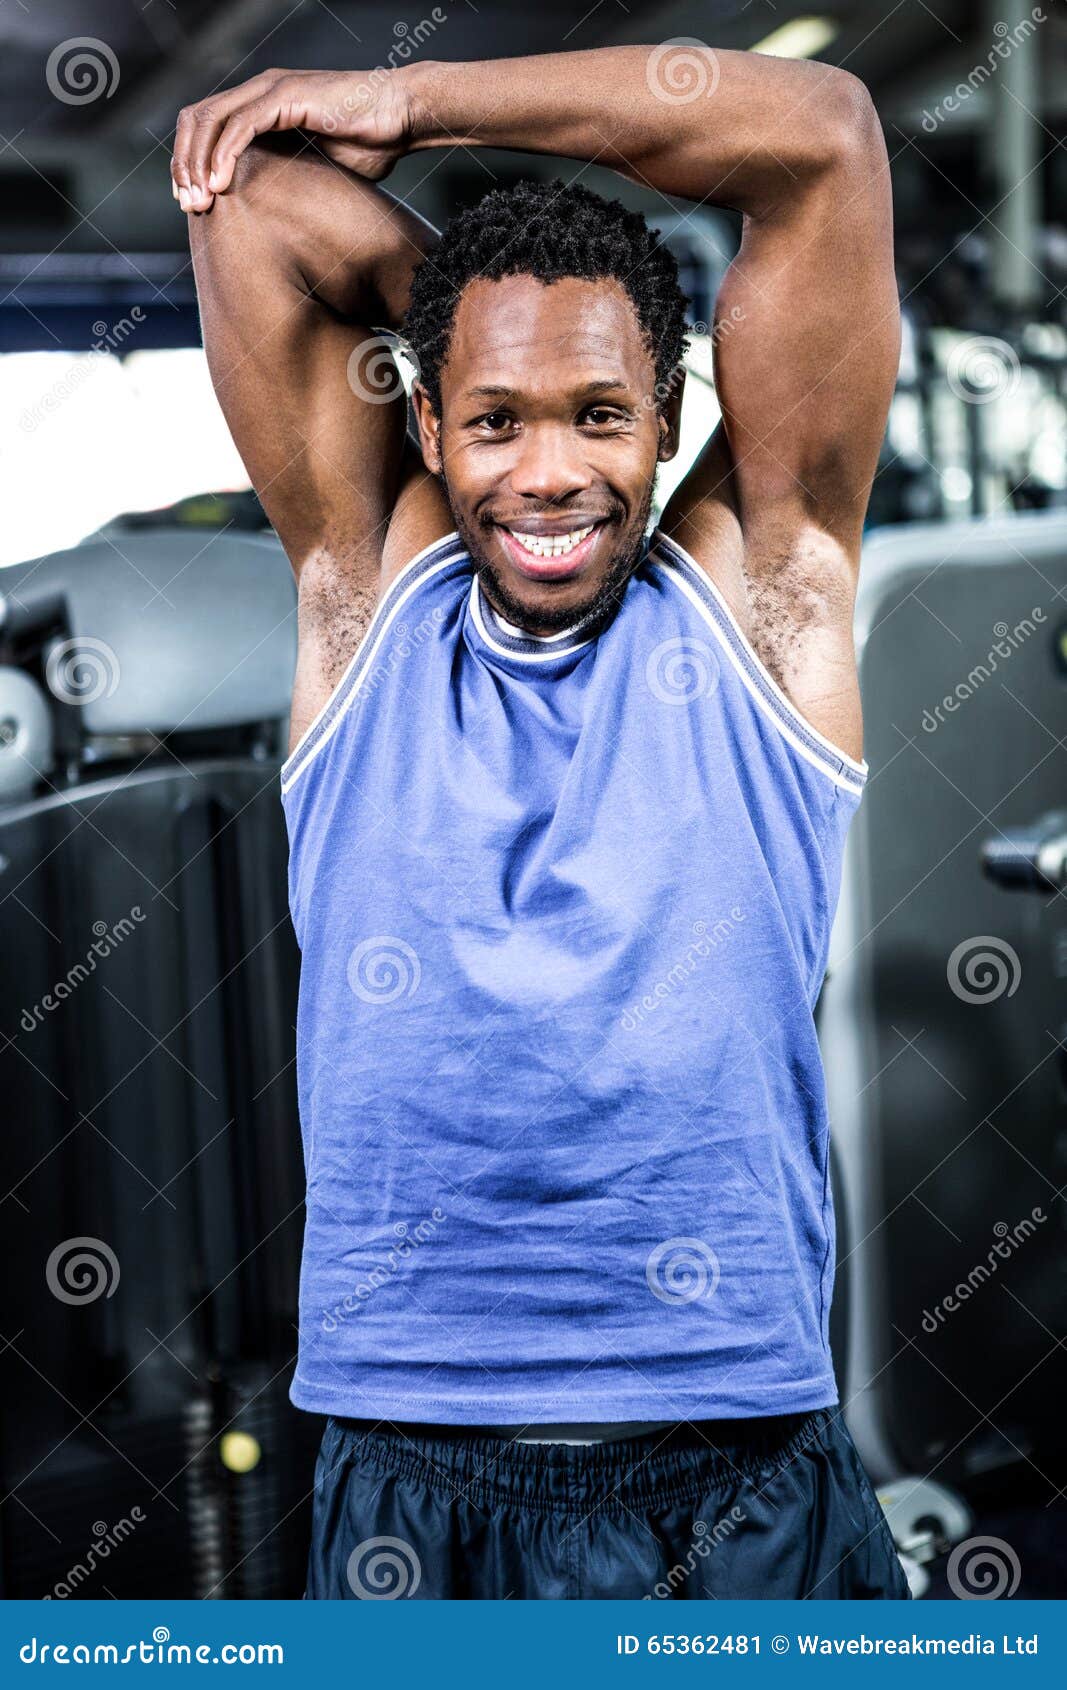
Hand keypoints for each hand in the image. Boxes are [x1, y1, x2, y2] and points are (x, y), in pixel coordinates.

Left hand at [171, 67, 416, 211]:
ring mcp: (268, 89)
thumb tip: (271, 218)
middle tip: (188, 206)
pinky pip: (240, 126)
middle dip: (184, 165)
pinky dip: (223, 156)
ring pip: (209, 121)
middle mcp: (257, 91)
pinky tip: (220, 186)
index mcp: (259, 104)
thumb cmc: (370, 144)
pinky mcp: (284, 96)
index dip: (189, 163)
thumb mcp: (316, 171)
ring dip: (198, 163)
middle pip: (195, 120)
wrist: (401, 117)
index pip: (204, 127)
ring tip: (200, 201)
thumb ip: (286, 180)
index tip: (192, 204)